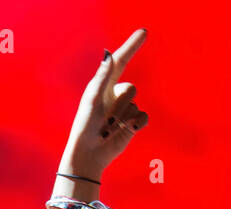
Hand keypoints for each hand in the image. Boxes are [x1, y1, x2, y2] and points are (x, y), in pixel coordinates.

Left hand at [62, 28, 148, 176]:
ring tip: (107, 129)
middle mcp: (115, 95)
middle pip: (131, 88)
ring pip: (135, 105)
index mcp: (103, 86)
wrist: (89, 154)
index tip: (144, 32)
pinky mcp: (132, 124)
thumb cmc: (86, 126)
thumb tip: (110, 55)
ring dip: (122, 118)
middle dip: (119, 104)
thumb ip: (103, 77)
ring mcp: (125, 109)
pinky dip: (134, 125)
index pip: (120, 61)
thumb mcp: (92, 100)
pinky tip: (123, 131)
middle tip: (104, 119)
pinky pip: (143, 117)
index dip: (132, 47)